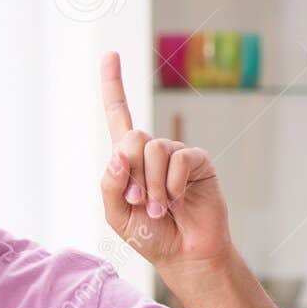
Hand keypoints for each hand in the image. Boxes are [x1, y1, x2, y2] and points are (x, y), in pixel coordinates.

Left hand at [98, 51, 236, 291]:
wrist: (183, 253)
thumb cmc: (148, 234)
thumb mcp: (115, 213)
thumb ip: (109, 183)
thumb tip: (119, 153)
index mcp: (128, 160)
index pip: (118, 116)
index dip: (113, 85)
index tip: (110, 54)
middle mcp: (152, 150)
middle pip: (132, 138)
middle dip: (131, 175)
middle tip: (140, 202)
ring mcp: (175, 154)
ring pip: (154, 151)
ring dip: (152, 187)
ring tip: (160, 208)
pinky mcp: (197, 161)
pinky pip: (179, 160)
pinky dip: (172, 186)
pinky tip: (177, 202)